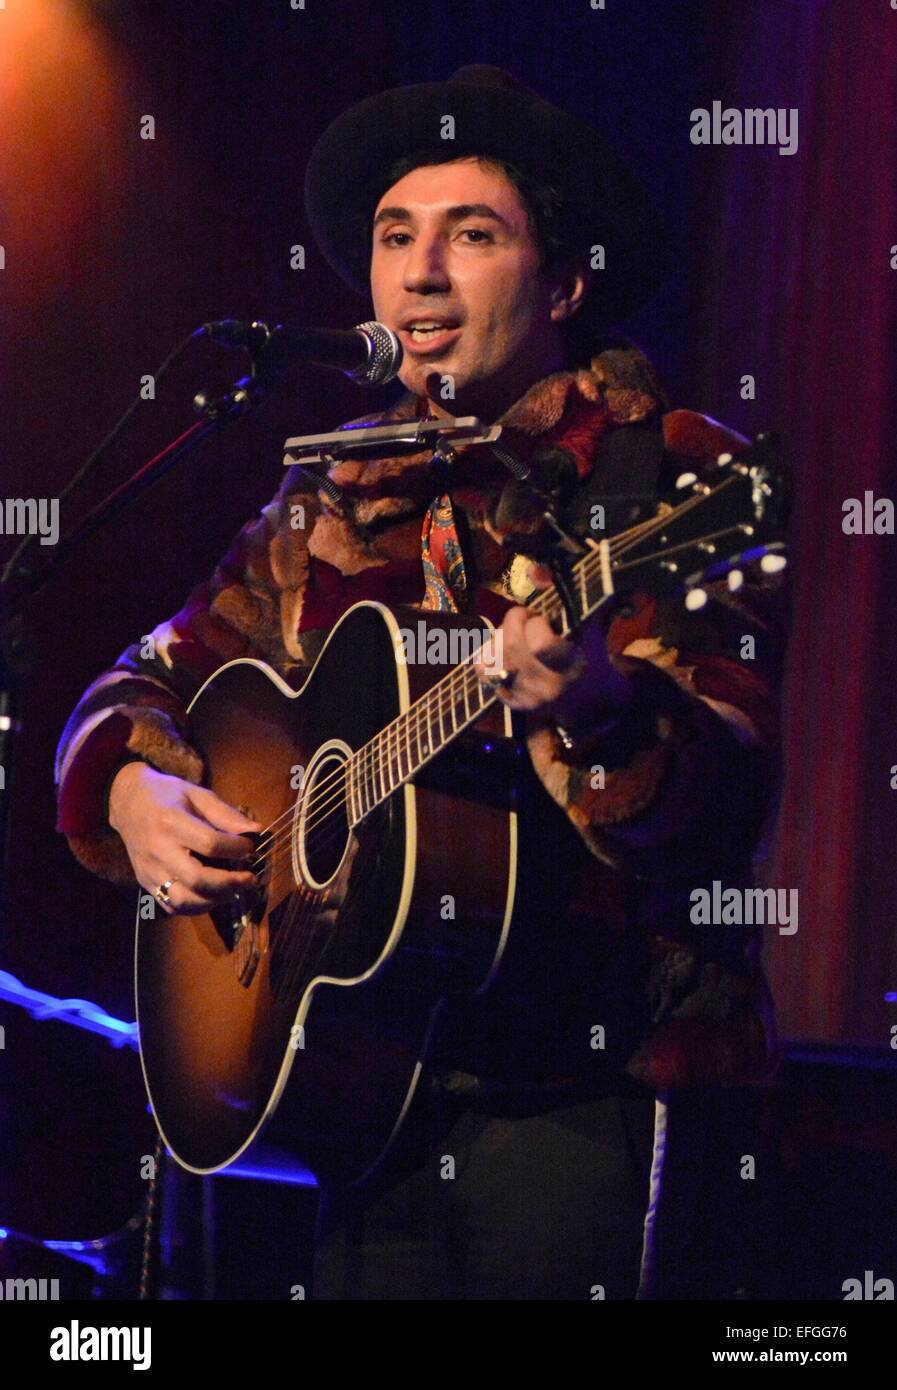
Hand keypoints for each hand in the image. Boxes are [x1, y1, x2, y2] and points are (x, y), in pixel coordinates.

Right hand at [108, 762, 261, 914]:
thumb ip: (226, 814)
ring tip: (234, 891)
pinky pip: (172, 906)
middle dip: (231, 883)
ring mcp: (149, 870)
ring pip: (184, 900)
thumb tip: (256, 831)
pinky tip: (212, 896)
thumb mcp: (197, 794)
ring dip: (215, 901)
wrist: (128, 803)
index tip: (251, 846)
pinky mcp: (145, 883)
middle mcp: (158, 850)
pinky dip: (196, 907)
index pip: (211, 844)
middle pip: (198, 879)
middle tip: (250, 880)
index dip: (237, 848)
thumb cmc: (167, 795)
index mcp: (171, 822)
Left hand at [474, 568, 633, 733]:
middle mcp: (546, 686)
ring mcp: (525, 696)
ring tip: (518, 636)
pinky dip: (490, 652)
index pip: (540, 644)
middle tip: (527, 620)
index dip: (535, 622)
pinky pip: (483, 669)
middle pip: (511, 644)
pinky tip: (505, 651)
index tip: (542, 619)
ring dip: (501, 635)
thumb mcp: (588, 624)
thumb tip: (535, 572)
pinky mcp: (509, 701)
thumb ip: (566, 595)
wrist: (589, 700)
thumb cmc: (589, 654)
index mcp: (570, 666)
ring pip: (494, 654)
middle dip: (515, 621)